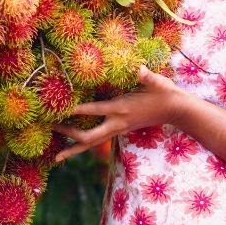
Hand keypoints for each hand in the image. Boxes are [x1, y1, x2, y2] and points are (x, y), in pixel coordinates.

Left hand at [52, 67, 183, 161]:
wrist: (177, 111)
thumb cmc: (166, 93)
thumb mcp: (158, 83)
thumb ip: (147, 77)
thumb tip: (139, 68)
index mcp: (121, 109)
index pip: (93, 110)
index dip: (75, 110)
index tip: (56, 110)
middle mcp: (117, 123)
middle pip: (88, 136)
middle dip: (68, 134)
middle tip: (49, 129)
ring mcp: (118, 129)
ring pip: (92, 144)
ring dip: (74, 149)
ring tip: (56, 156)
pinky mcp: (119, 130)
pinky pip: (98, 140)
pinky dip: (84, 146)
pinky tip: (73, 147)